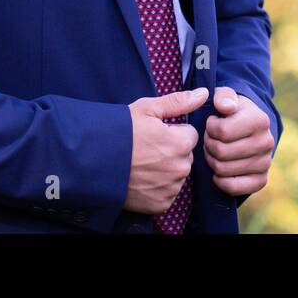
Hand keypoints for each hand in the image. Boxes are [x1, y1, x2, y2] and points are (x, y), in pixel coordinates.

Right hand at [124, 87, 208, 214]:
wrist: (93, 161)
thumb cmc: (120, 131)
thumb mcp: (148, 109)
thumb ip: (179, 102)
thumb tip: (204, 93)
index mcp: (182, 143)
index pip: (190, 136)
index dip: (173, 132)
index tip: (155, 134)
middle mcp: (180, 168)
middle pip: (185, 156)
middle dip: (171, 152)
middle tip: (147, 149)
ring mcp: (170, 188)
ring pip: (177, 175)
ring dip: (166, 170)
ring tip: (142, 164)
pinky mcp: (160, 204)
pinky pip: (168, 193)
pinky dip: (158, 188)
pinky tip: (142, 179)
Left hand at [204, 86, 273, 197]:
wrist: (249, 130)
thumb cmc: (232, 112)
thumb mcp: (227, 97)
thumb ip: (224, 96)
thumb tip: (226, 106)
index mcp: (259, 120)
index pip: (221, 131)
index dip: (210, 128)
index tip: (212, 124)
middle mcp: (266, 142)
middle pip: (220, 152)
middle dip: (208, 145)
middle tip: (210, 139)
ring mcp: (266, 162)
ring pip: (223, 170)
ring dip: (212, 161)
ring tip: (214, 151)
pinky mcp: (261, 180)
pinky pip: (233, 187)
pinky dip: (220, 181)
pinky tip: (219, 170)